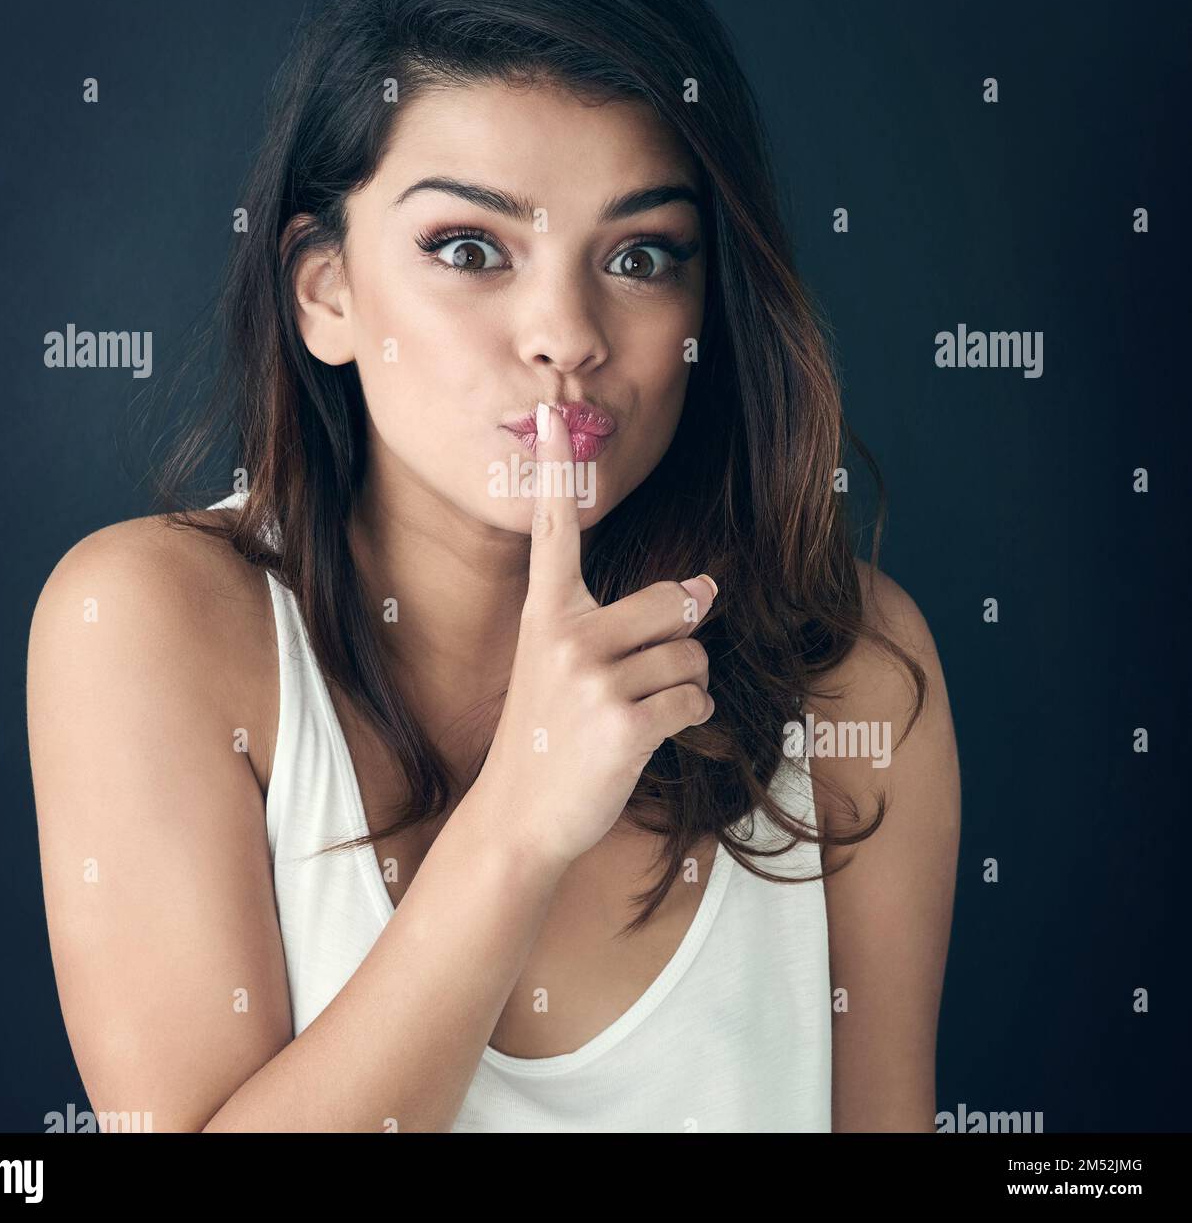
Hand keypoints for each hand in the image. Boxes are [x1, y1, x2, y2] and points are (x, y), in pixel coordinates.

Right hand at [472, 400, 717, 870]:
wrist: (519, 816)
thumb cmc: (547, 734)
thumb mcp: (563, 667)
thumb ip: (627, 622)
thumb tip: (710, 587)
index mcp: (545, 613)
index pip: (555, 529)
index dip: (557, 469)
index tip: (555, 413)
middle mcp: (565, 636)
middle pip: (675, 601)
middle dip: (680, 641)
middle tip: (638, 680)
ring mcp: (592, 680)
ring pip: (692, 658)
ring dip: (682, 689)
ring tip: (632, 715)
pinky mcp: (622, 724)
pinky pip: (694, 702)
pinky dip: (688, 722)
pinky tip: (645, 739)